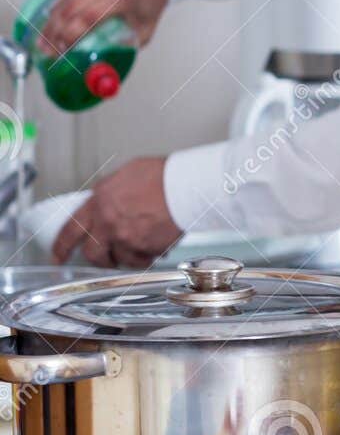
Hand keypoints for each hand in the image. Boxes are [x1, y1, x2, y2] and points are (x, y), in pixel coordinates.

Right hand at [39, 0, 169, 54]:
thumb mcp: (147, 24)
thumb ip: (129, 44)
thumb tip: (110, 61)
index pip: (89, 17)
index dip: (71, 36)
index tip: (62, 52)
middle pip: (70, 9)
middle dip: (55, 34)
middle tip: (47, 52)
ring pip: (65, 0)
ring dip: (53, 23)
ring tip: (45, 42)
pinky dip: (60, 7)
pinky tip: (54, 22)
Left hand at [53, 157, 181, 269]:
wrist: (185, 186)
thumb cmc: (163, 176)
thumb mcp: (127, 174)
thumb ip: (112, 193)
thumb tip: (109, 201)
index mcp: (100, 200)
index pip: (70, 229)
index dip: (62, 246)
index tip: (59, 256)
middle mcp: (107, 221)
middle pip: (93, 253)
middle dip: (100, 259)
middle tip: (106, 259)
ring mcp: (124, 237)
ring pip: (120, 259)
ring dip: (130, 256)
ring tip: (143, 245)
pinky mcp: (143, 248)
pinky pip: (142, 259)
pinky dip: (149, 256)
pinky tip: (157, 244)